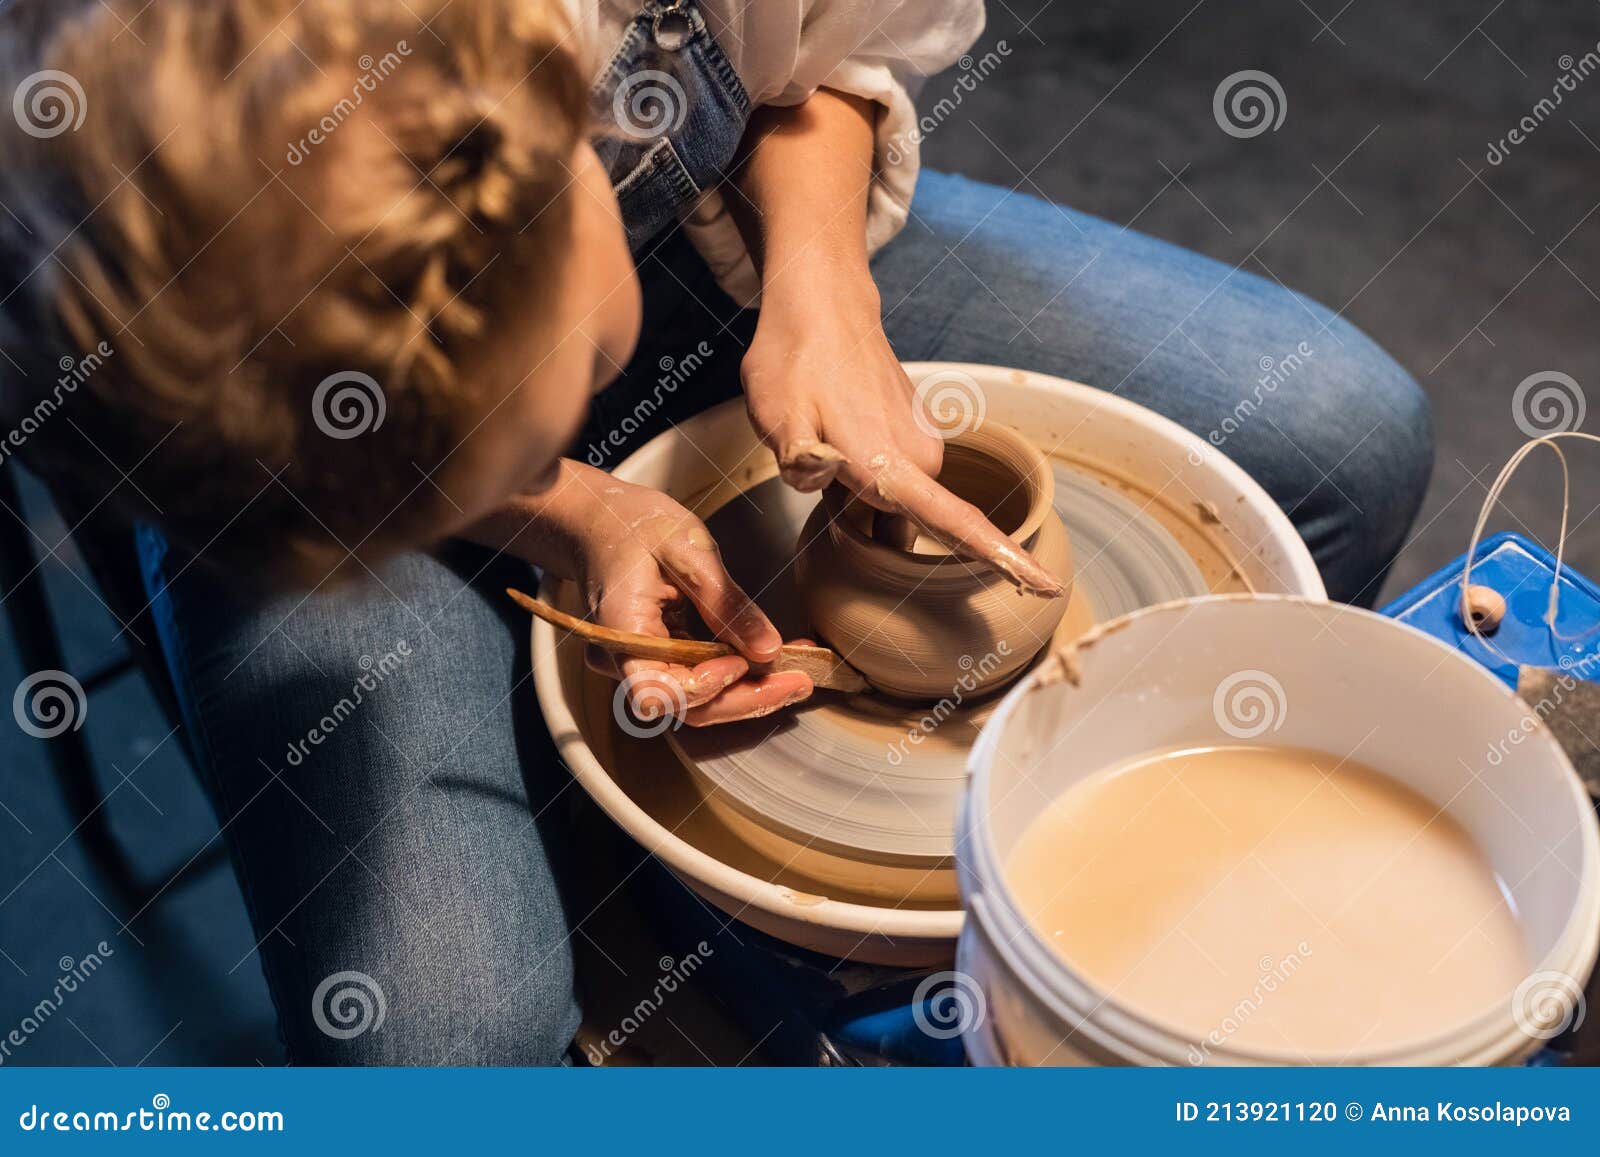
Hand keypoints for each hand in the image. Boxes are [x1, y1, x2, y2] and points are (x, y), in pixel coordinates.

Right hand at [566, 472, 813, 726]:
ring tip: (797, 671)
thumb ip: (726, 601)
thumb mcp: (686, 548)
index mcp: (621, 631)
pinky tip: (774, 661)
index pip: (659, 690)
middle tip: (801, 681)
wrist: (597, 521)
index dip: (706, 686)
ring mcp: (639, 666)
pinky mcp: (658, 662)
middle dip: (748, 699)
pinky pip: (697, 683)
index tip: (745, 661)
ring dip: (749, 692)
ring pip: (697, 703)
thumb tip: (768, 649)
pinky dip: (737, 677)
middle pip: (687, 707)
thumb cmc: (634, 524)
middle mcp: (623, 662)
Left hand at [740, 284, 1064, 595]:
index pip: (957, 523)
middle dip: (865, 525)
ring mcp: (921, 439)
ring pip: (898, 496)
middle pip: (906, 524)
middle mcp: (920, 456)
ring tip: (820, 443)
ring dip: (862, 491)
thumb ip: (800, 465)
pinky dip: (867, 465)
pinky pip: (896, 469)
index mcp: (891, 464)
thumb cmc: (797, 361)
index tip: (1046, 583)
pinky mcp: (914, 426)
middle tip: (812, 478)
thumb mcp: (778, 419)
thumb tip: (821, 482)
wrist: (822, 303)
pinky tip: (835, 431)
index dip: (1001, 557)